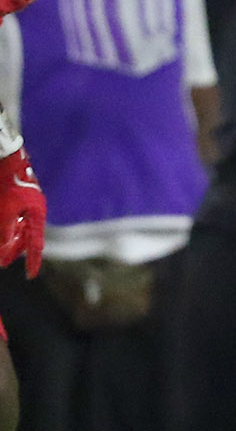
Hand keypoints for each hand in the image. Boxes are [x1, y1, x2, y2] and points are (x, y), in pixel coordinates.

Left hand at [0, 149, 45, 277]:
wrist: (3, 155)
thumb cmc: (6, 180)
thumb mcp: (5, 210)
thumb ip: (4, 232)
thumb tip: (2, 252)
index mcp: (36, 214)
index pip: (35, 244)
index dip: (33, 261)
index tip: (30, 275)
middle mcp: (32, 209)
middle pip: (25, 236)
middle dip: (13, 250)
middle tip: (2, 261)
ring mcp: (23, 201)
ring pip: (16, 226)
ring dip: (8, 237)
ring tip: (1, 246)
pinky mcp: (13, 194)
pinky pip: (10, 216)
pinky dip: (6, 225)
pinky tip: (3, 225)